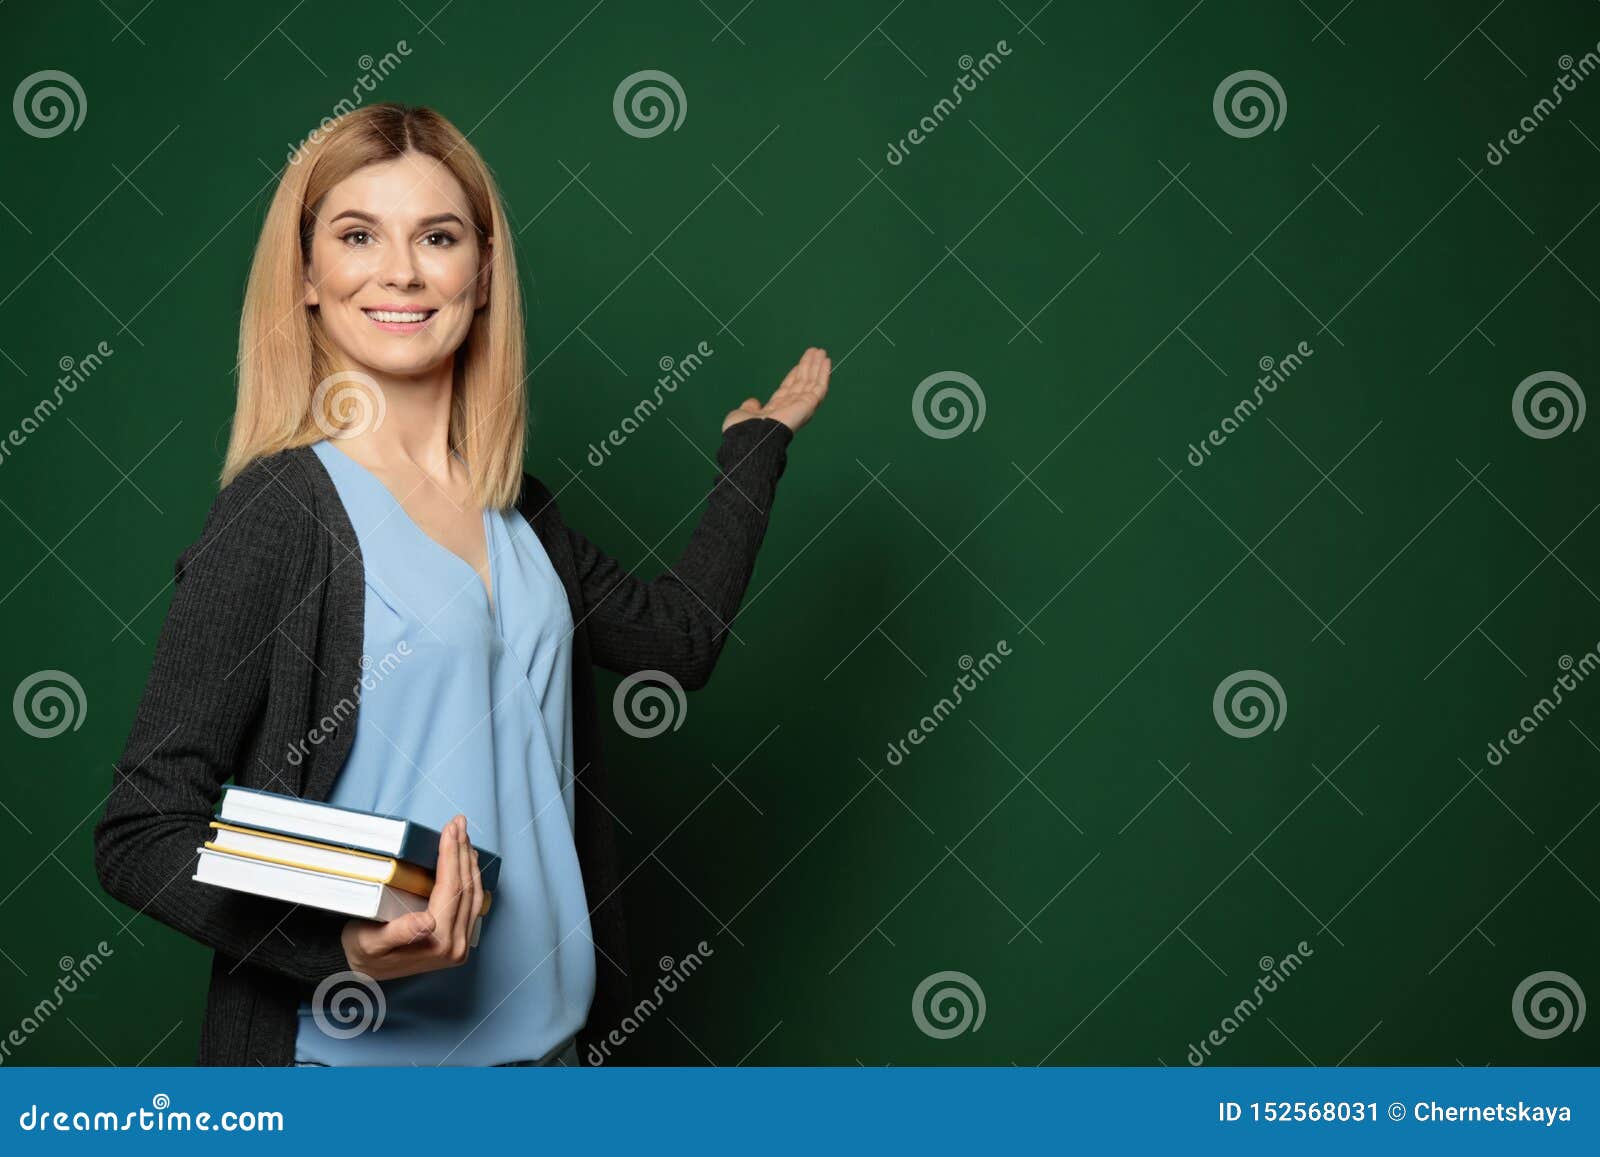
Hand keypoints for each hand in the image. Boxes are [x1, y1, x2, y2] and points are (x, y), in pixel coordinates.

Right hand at [339, 814, 483, 980]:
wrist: (359, 971)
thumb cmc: (362, 953)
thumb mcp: (371, 943)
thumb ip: (400, 933)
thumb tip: (428, 922)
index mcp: (438, 944)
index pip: (450, 889)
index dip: (451, 856)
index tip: (450, 829)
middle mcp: (456, 946)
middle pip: (465, 889)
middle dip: (462, 852)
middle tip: (458, 822)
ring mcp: (460, 945)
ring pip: (473, 894)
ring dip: (468, 862)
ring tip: (463, 836)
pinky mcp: (458, 940)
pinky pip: (471, 903)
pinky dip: (469, 878)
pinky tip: (465, 861)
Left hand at [723, 346, 830, 433]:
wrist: (753, 436)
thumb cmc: (745, 429)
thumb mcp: (744, 414)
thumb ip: (750, 406)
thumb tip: (753, 402)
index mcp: (776, 409)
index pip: (788, 388)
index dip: (794, 375)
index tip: (800, 364)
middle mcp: (791, 407)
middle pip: (802, 382)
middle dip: (808, 367)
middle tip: (814, 352)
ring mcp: (802, 405)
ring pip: (812, 382)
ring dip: (817, 366)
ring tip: (821, 351)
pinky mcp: (809, 404)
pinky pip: (819, 386)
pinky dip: (823, 373)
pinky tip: (826, 361)